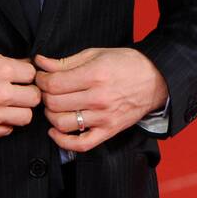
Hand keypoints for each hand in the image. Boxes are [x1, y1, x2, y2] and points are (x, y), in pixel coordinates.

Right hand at [0, 50, 40, 137]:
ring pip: (26, 117)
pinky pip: (8, 130)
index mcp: (1, 69)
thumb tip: (23, 64)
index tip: (21, 77)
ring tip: (11, 106)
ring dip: (21, 111)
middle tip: (20, 93)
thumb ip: (4, 62)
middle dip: (29, 94)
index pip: (32, 74)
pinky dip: (6, 124)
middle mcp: (2, 92)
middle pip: (35, 97)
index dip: (27, 75)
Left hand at [34, 48, 168, 152]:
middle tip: (47, 89)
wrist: (156, 79)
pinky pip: (81, 144)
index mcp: (95, 75)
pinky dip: (63, 142)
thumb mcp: (96, 54)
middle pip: (54, 103)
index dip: (41, 80)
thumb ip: (66, 61)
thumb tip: (40, 63)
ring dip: (50, 115)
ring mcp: (104, 117)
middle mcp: (99, 98)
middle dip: (44, 95)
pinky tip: (56, 131)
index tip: (41, 77)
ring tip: (53, 106)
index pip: (54, 84)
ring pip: (62, 123)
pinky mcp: (109, 131)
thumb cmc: (127, 64)